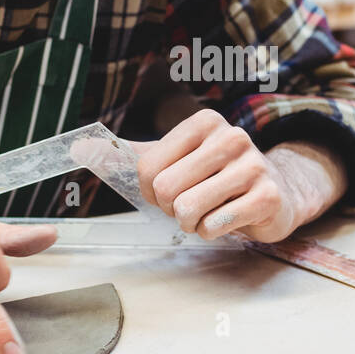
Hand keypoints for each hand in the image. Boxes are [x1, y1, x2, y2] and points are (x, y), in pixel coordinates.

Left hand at [131, 109, 346, 242]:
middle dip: (171, 208)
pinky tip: (230, 218)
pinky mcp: (267, 197)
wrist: (275, 193)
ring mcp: (253, 166)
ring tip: (210, 211)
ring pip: (189, 209)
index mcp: (204, 123)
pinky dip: (213, 231)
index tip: (172, 189)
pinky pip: (214, 227)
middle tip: (192, 203)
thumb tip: (79, 147)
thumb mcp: (174, 160)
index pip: (147, 168)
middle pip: (165, 190)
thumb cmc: (215, 177)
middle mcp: (231, 137)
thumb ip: (129, 156)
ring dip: (192, 222)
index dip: (150, 191)